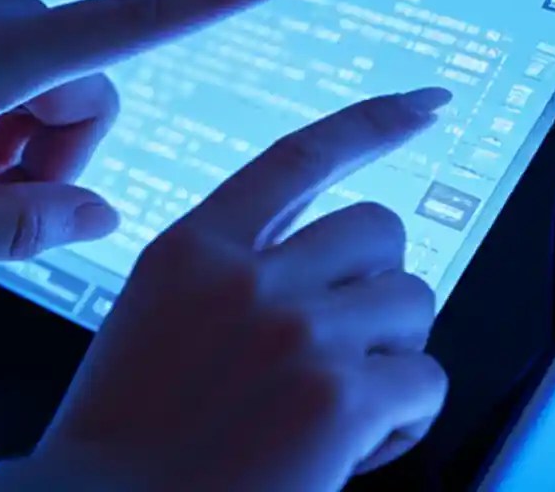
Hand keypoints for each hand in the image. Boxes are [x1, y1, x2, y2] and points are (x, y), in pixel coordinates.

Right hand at [21, 90, 451, 490]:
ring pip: (413, 302)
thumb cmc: (125, 446)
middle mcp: (248, 276)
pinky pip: (426, 383)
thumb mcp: (154, 325)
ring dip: (394, 355)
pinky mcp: (339, 395)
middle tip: (349, 348)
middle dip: (379, 286)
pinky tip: (350, 452)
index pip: (301, 157)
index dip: (375, 122)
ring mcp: (297, 330)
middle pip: (381, 230)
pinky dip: (404, 422)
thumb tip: (326, 272)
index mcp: (192, 251)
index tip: (429, 103)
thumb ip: (228, 280)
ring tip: (341, 410)